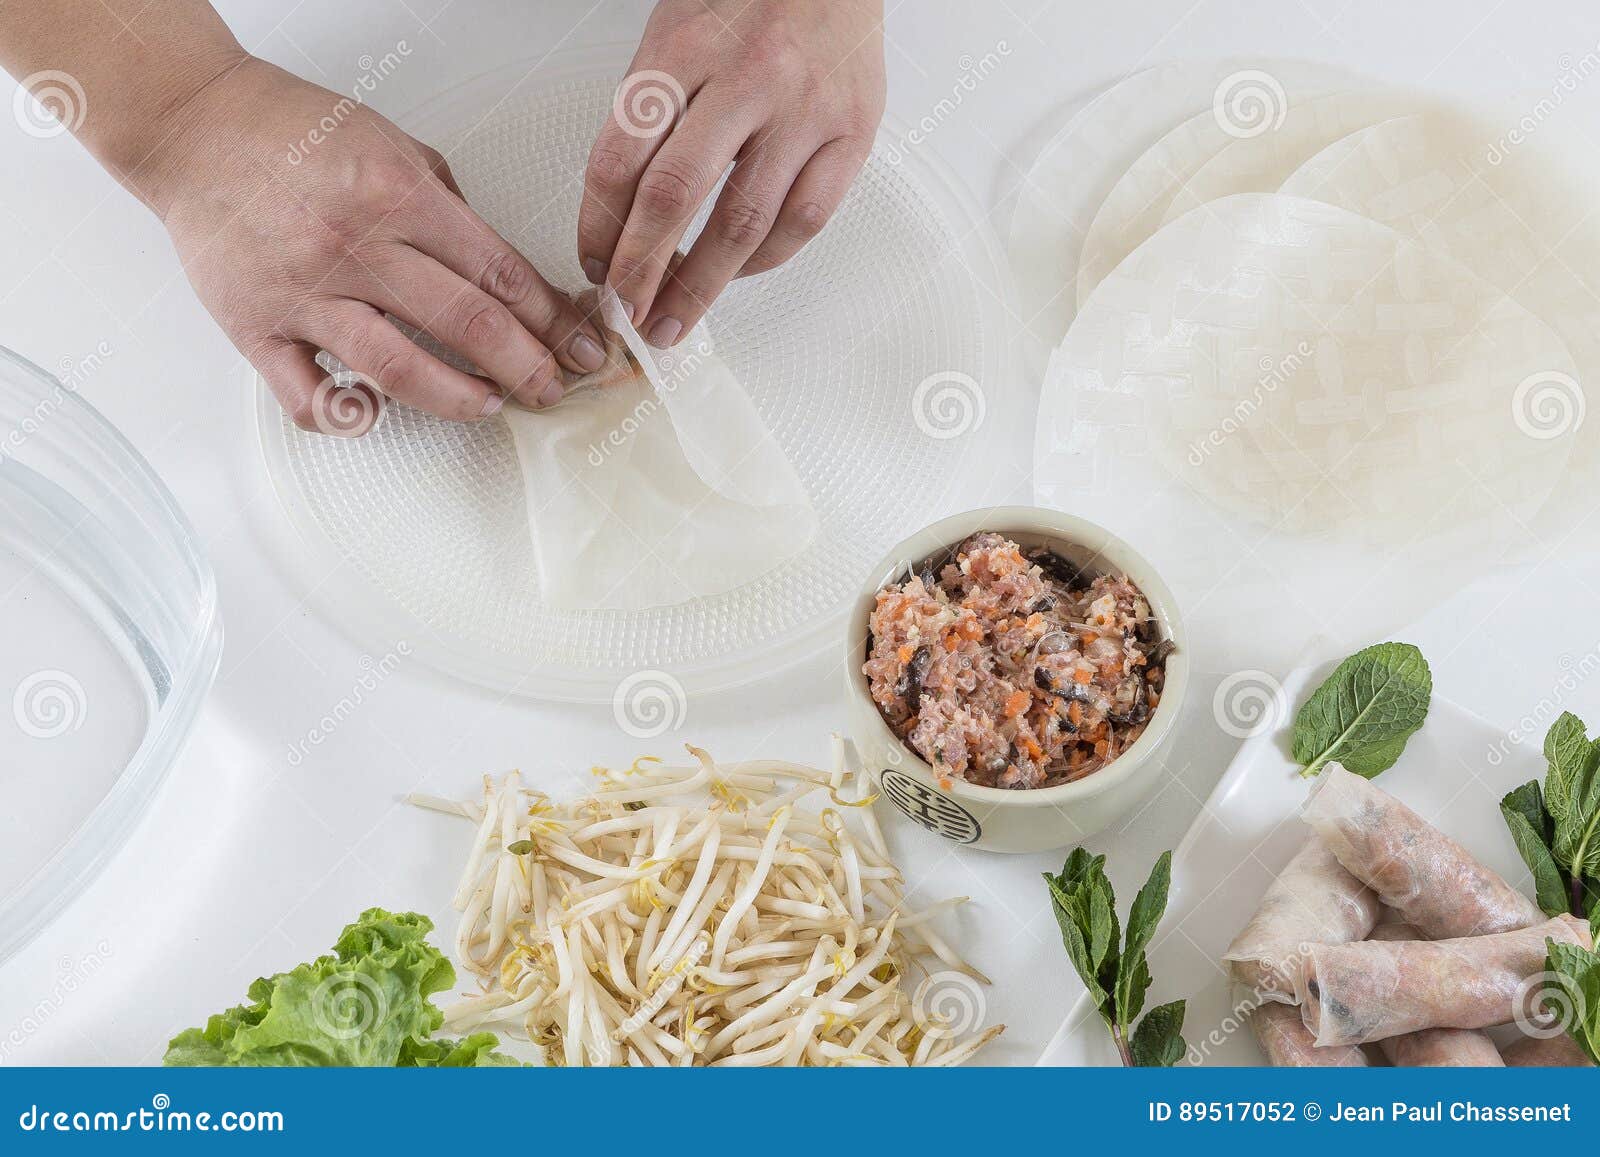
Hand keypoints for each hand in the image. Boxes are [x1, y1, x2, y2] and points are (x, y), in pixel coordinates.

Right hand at [145, 56, 607, 432]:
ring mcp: (304, 292)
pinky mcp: (256, 327)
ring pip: (400, 368)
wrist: (190, 125)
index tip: (581, 346)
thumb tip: (503, 270)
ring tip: (487, 404)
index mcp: (398, 195)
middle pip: (467, 324)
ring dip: (458, 397)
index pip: (500, 272)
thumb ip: (447, 205)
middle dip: (527, 366)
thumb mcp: (392, 143)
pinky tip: (377, 413)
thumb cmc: (292, 132)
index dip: (552, 319)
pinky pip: (309, 396)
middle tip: (552, 388)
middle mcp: (355, 246)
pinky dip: (349, 416)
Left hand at [578, 0, 884, 346]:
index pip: (621, 158)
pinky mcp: (852, 134)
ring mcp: (804, 111)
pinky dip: (765, 259)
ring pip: (743, 222)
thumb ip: (649, 111)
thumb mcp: (675, 31)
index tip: (595, 266)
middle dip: (642, 272)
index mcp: (683, 49)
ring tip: (676, 319)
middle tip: (627, 315)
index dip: (599, 228)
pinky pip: (804, 219)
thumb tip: (619, 214)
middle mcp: (745, 80)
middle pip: (675, 196)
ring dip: (702, 285)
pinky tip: (739, 272)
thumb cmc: (745, 1)